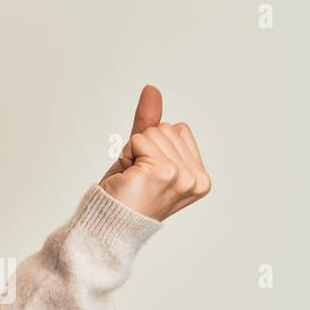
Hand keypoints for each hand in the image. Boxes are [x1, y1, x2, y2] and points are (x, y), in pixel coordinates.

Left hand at [98, 84, 210, 221]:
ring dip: (134, 151)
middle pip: (165, 128)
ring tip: (133, 177)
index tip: (147, 172)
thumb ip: (149, 120)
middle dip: (143, 147)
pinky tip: (129, 176)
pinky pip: (139, 138)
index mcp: (201, 177)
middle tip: (136, 176)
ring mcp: (182, 175)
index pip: (177, 129)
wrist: (109, 221)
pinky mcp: (163, 172)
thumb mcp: (142, 152)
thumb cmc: (126, 193)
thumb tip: (151, 88)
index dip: (153, 144)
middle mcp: (197, 178)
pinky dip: (127, 153)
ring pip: (153, 131)